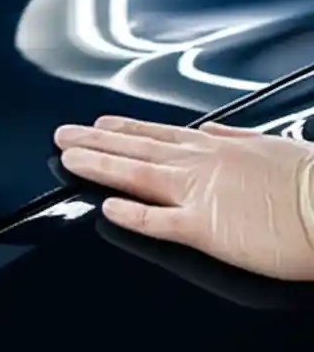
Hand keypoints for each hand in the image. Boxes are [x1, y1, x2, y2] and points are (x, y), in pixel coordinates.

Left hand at [55, 116, 313, 280]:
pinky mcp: (205, 228)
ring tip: (68, 158)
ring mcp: (198, 195)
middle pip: (135, 149)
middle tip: (62, 135)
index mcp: (217, 147)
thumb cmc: (313, 181)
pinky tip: (106, 209)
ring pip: (135, 175)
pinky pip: (158, 221)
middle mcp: (200, 165)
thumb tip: (212, 132)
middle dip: (95, 141)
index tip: (97, 123)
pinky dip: (130, 215)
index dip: (123, 128)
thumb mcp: (271, 146)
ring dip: (98, 165)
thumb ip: (235, 140)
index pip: (157, 134)